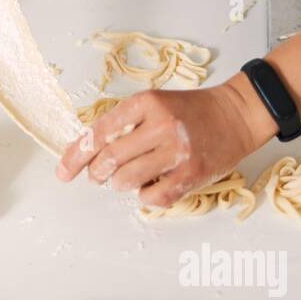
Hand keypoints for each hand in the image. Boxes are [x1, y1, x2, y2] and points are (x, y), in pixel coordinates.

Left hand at [55, 74, 276, 206]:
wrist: (236, 114)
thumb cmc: (191, 111)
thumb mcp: (154, 104)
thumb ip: (124, 123)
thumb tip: (88, 152)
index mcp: (146, 103)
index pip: (99, 132)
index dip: (76, 155)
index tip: (64, 171)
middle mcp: (160, 125)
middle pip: (108, 159)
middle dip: (96, 173)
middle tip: (98, 176)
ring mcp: (177, 150)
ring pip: (126, 180)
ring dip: (120, 184)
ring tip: (129, 177)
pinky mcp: (191, 174)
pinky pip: (152, 196)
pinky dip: (144, 196)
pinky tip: (150, 186)